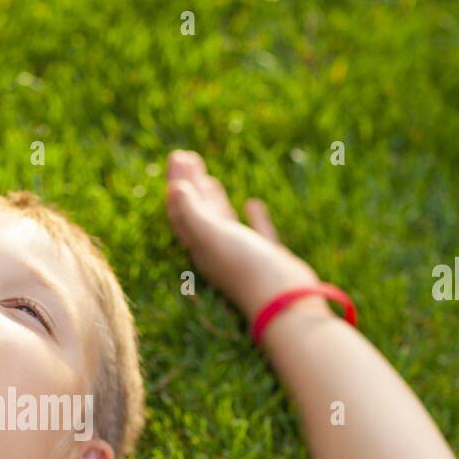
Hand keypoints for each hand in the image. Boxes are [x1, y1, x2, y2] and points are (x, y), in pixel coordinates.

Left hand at [165, 150, 321, 323]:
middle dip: (190, 185)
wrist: (285, 301)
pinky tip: (252, 203)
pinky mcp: (268, 257)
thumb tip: (173, 187)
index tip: (176, 157)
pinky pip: (257, 232)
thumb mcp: (214, 236)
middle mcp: (217, 249)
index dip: (177, 184)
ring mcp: (243, 253)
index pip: (182, 210)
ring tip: (207, 178)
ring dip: (213, 198)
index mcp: (201, 244)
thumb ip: (192, 212)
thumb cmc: (247, 268)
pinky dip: (253, 217)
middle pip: (198, 211)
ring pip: (223, 220)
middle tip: (185, 156)